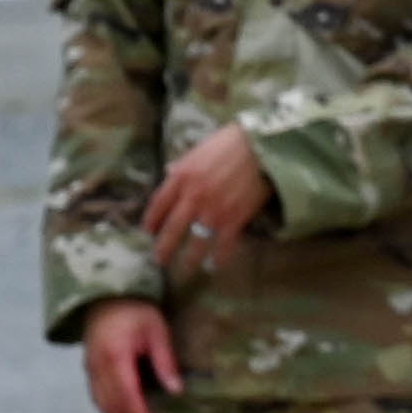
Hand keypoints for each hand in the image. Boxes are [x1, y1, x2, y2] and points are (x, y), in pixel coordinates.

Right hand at [83, 299, 181, 412]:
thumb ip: (165, 362)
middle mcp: (99, 368)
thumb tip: (176, 391)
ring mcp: (90, 369)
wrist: (104, 295)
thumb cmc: (136, 310)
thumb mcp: (157, 331)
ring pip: (102, 404)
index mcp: (116, 358)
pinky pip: (97, 396)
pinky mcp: (88, 368)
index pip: (129, 398)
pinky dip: (110, 409)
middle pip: (113, 406)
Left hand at [137, 123, 272, 272]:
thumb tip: (169, 172)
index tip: (148, 232)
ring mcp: (213, 210)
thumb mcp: (199, 150)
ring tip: (185, 269)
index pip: (158, 204)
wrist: (263, 146)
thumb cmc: (231, 143)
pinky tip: (215, 266)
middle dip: (164, 248)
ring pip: (196, 242)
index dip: (151, 220)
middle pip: (172, 228)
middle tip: (159, 260)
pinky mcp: (234, 218)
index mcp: (181, 177)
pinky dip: (219, 258)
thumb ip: (183, 166)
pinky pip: (223, 244)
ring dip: (189, 259)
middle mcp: (192, 197)